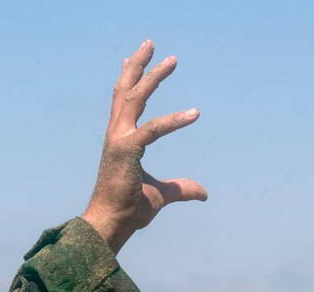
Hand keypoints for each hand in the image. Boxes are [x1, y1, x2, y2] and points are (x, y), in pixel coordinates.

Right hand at [82, 40, 207, 252]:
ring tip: (171, 59)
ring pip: (134, 99)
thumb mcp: (161, 195)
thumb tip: (204, 193)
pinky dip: (174, 120)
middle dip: (138, 66)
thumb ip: (181, 189)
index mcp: (120, 141)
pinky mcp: (126, 151)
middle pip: (126, 92)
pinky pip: (153, 130)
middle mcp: (116, 136)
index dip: (128, 80)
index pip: (123, 104)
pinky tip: (194, 113)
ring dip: (152, 77)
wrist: (110, 225)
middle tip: (150, 43)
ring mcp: (118, 141)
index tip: (129, 60)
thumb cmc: (128, 210)